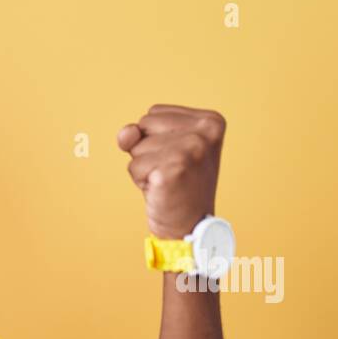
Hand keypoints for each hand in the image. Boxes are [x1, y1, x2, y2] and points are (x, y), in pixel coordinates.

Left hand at [117, 105, 224, 238]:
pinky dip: (140, 181)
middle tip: (170, 170)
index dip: (155, 139)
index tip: (176, 159)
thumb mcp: (162, 149)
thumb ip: (140, 132)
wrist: (190, 225)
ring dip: (144, 167)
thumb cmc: (177, 185)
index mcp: (210, 120)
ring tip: (167, 180)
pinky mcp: (173, 168)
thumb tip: (126, 133)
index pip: (154, 113)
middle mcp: (205, 131)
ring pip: (136, 147)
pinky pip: (134, 166)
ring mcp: (191, 149)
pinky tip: (161, 189)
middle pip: (144, 124)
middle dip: (147, 150)